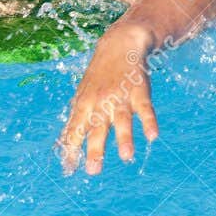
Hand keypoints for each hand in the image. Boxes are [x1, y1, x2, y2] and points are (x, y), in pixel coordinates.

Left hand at [58, 27, 159, 174]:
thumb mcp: (82, 95)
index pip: (75, 129)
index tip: (70, 169)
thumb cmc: (99, 76)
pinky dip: (149, 122)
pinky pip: (145, 109)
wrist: (120, 44)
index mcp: (84, 104)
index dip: (72, 148)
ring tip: (126, 158)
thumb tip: (63, 144)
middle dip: (95, 149)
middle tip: (94, 171)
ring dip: (124, 138)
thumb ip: (75, 120)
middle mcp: (101, 102)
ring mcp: (121, 97)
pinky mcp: (139, 92)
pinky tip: (152, 136)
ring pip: (122, 120)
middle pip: (97, 128)